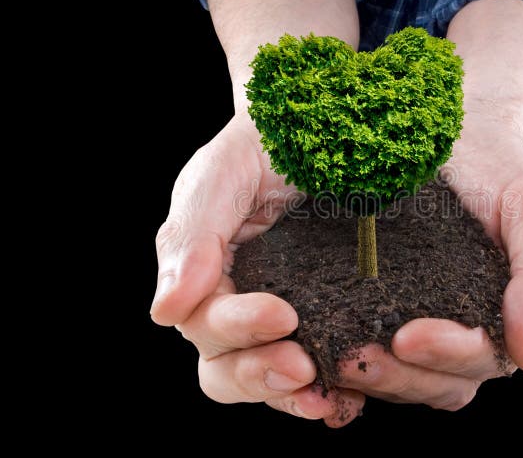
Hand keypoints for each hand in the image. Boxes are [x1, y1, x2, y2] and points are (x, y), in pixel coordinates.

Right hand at [152, 115, 364, 426]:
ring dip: (295, 397)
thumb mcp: (222, 174)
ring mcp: (286, 320)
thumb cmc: (262, 144)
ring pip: (272, 382)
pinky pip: (324, 371)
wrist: (321, 125)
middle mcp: (237, 309)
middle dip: (261, 375)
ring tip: (330, 398)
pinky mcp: (330, 321)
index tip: (281, 315)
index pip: (205, 323)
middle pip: (227, 370)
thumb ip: (192, 234)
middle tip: (303, 368)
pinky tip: (356, 395)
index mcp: (205, 279)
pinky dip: (335, 390)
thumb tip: (166, 310)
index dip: (237, 327)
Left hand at [336, 109, 522, 407]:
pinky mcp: (371, 307)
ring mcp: (416, 321)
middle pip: (437, 382)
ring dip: (365, 374)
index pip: (481, 357)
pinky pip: (360, 348)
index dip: (449, 354)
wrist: (454, 133)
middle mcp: (461, 329)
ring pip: (399, 379)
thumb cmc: (500, 169)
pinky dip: (339, 362)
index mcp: (501, 315)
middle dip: (397, 375)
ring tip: (327, 354)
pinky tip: (310, 348)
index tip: (408, 336)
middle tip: (352, 355)